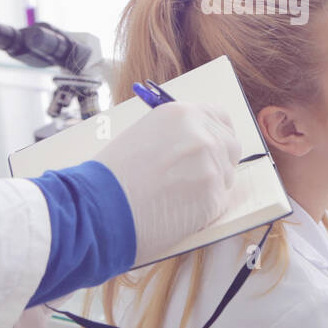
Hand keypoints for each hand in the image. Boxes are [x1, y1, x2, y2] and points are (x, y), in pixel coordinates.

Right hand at [94, 102, 239, 265]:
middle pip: (230, 147)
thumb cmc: (111, 176)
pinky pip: (219, 204)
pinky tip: (175, 213)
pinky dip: (203, 212)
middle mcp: (201, 135)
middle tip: (190, 180)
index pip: (221, 118)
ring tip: (173, 199)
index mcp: (182, 114)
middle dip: (217, 163)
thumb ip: (176, 134)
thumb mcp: (143, 135)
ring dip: (208, 189)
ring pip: (226, 178)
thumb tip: (199, 142)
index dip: (217, 135)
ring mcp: (210, 166)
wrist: (97, 209)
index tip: (212, 147)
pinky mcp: (213, 198)